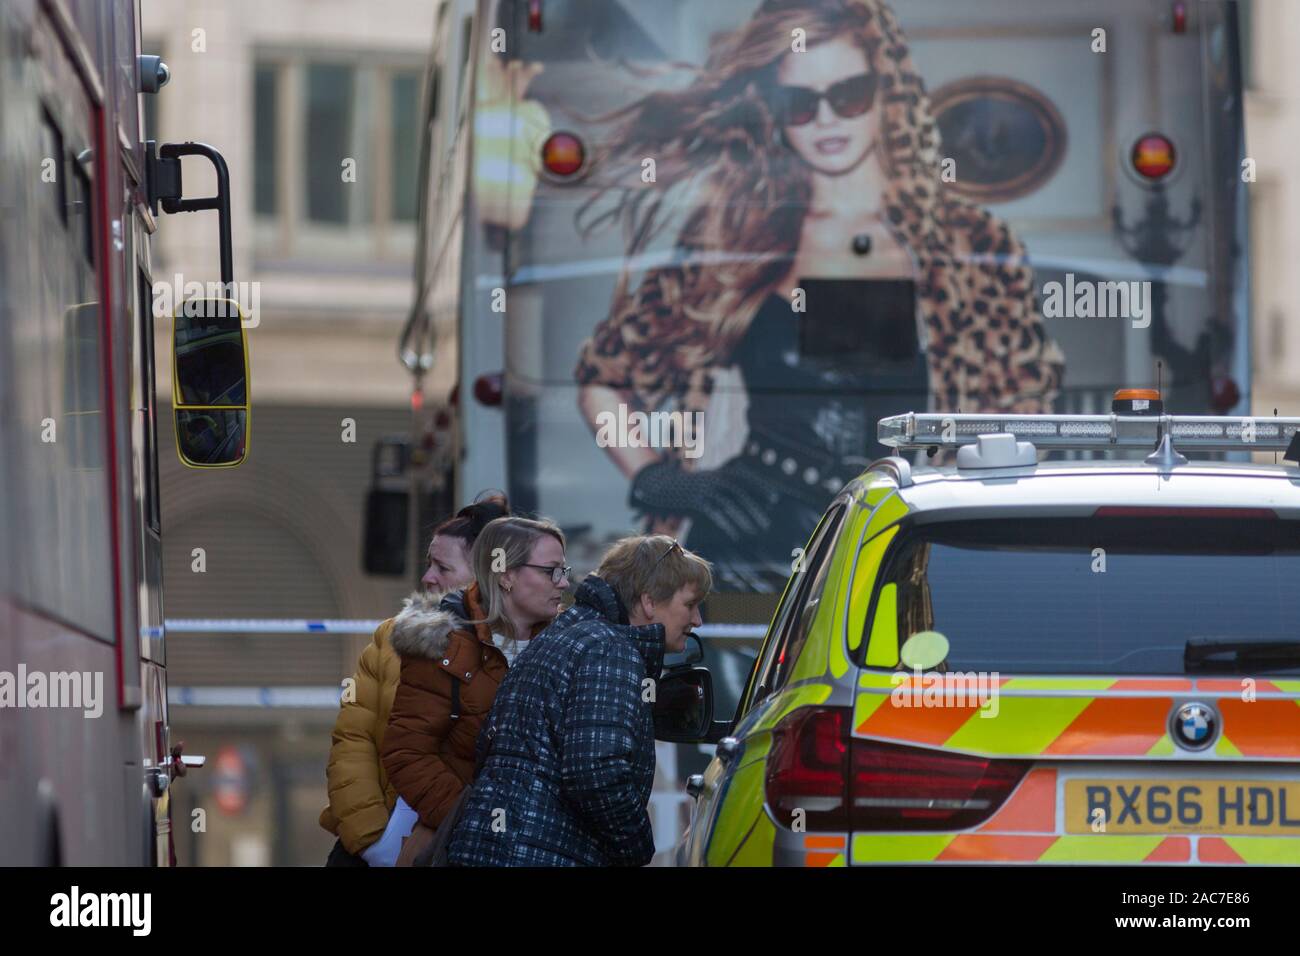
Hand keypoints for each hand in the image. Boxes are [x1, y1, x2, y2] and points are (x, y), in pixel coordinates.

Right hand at [628, 459, 774, 542]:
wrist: (658, 486)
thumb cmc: (685, 488)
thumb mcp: (705, 484)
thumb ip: (721, 489)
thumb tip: (741, 501)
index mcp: (718, 473)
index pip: (744, 478)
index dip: (760, 487)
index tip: (773, 499)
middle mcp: (713, 479)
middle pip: (740, 493)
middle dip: (755, 508)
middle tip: (766, 523)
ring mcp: (704, 489)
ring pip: (729, 504)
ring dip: (744, 518)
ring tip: (755, 531)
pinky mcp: (695, 501)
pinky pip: (715, 513)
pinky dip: (727, 524)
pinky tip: (736, 534)